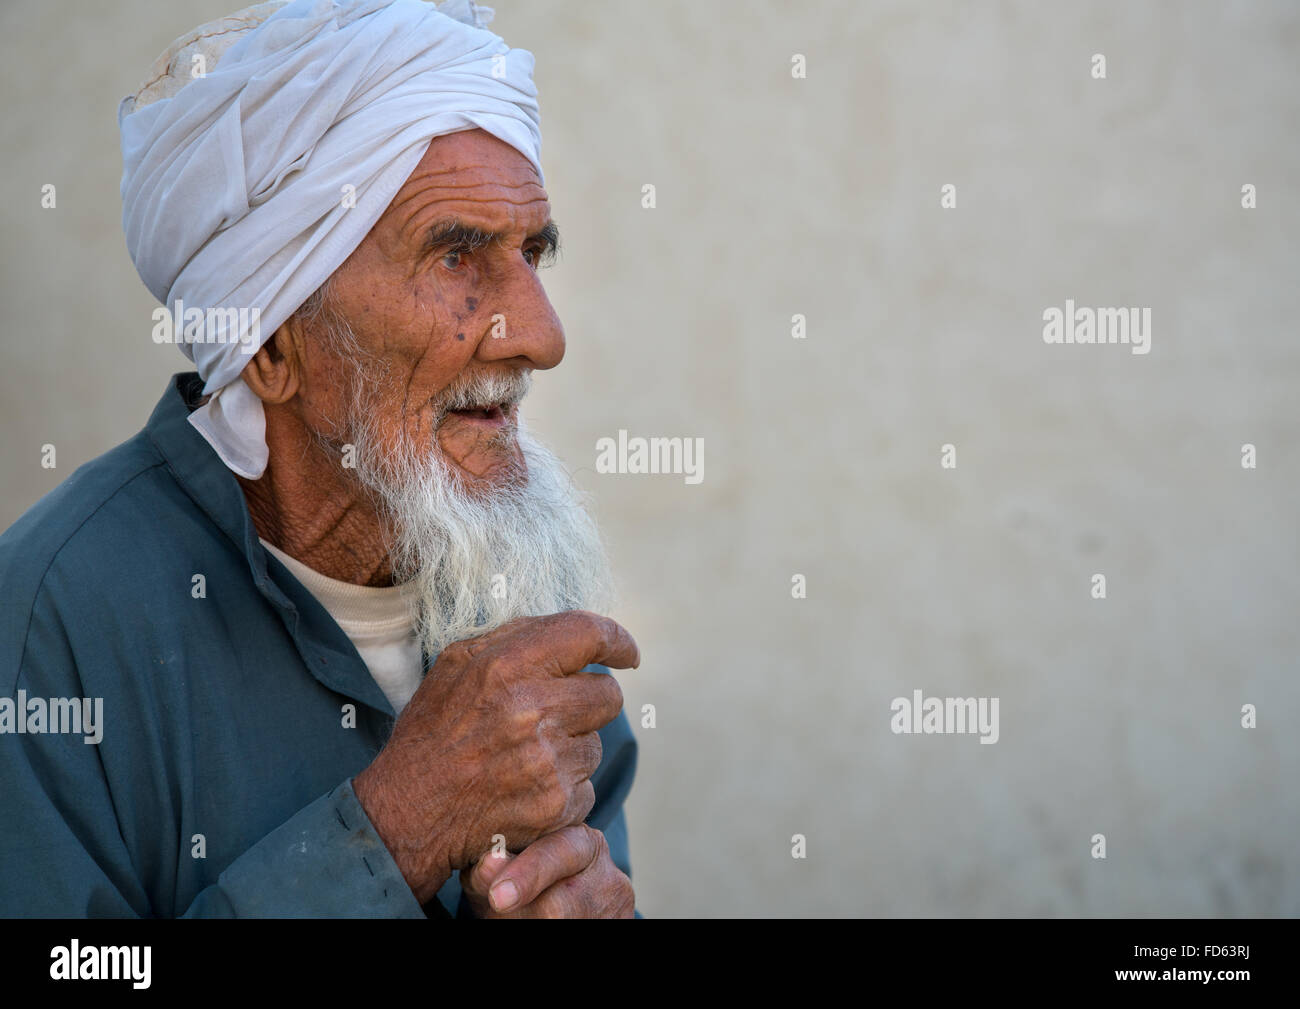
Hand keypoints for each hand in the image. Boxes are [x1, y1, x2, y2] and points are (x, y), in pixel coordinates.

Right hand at [353, 611, 639, 904]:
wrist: (408, 812)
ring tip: (527, 757)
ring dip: (573, 748)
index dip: (618, 640)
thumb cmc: (432, 732)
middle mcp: (532, 710)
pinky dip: (564, 790)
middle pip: (609, 694)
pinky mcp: (555, 804)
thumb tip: (568, 631)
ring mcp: (547, 761)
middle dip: (592, 701)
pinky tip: (527, 789)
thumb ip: (513, 639)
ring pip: (597, 745)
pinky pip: (586, 788)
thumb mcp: (457, 665)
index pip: (589, 634)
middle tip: (562, 712)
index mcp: (507, 666)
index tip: (627, 653)